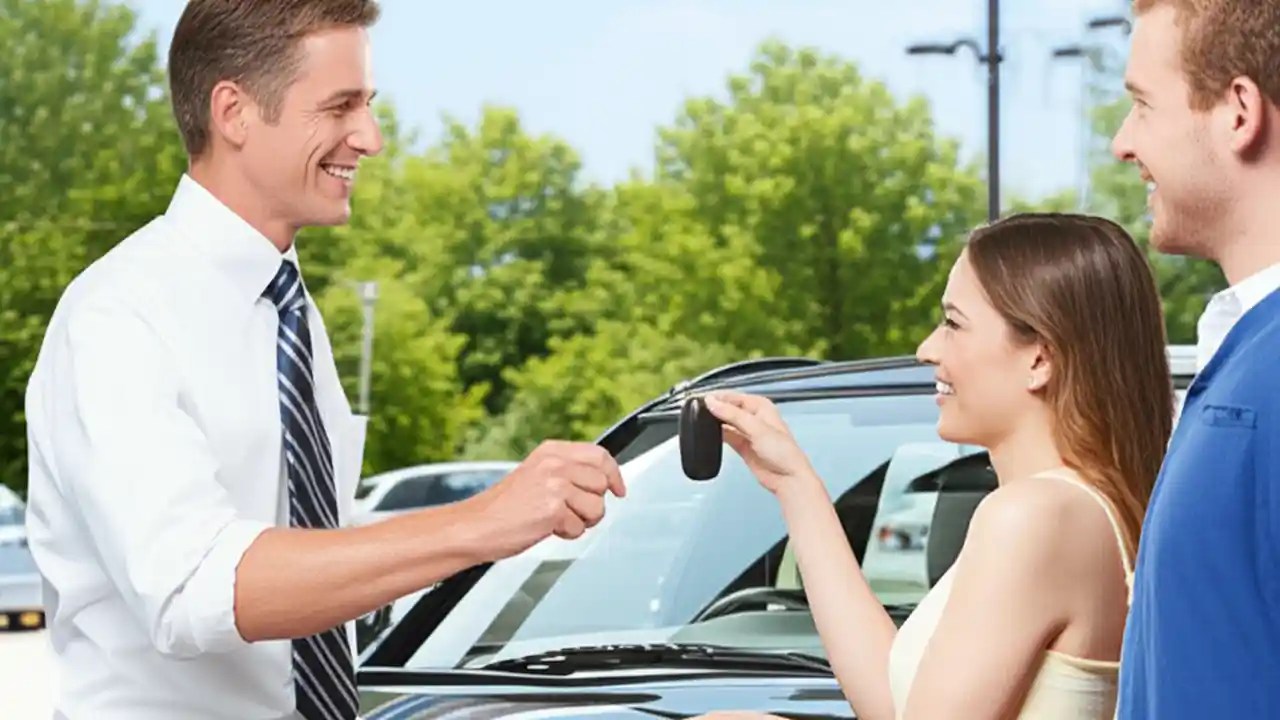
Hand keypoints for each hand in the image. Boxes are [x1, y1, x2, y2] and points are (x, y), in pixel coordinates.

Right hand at [471, 440, 626, 561]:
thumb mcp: (537, 475)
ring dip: (581, 521)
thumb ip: (566, 471)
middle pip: (602, 483)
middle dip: (592, 503)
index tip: (619, 490)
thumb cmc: (503, 507)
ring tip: (555, 520)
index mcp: (551, 451)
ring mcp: (555, 484)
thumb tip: (604, 480)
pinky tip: (545, 529)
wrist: (475, 526)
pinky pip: (580, 527)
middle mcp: (555, 463)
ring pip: (597, 507)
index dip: (614, 475)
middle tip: (572, 513)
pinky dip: (566, 533)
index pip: (599, 455)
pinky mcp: (553, 509)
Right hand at [703, 391, 814, 494]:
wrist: (788, 478)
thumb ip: (732, 414)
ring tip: (700, 421)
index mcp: (761, 406)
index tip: (703, 400)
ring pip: (726, 422)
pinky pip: (727, 436)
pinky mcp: (743, 446)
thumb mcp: (756, 428)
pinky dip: (718, 435)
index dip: (719, 398)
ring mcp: (748, 432)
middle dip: (715, 409)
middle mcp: (754, 417)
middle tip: (698, 410)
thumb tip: (712, 402)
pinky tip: (708, 434)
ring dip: (715, 422)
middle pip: (729, 408)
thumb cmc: (784, 452)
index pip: (734, 397)